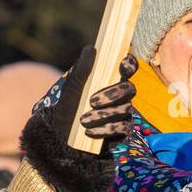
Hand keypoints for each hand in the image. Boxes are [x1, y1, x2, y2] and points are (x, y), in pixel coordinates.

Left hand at [20, 47, 138, 191]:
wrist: (61, 143)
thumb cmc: (65, 112)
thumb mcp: (70, 91)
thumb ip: (81, 70)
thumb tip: (91, 48)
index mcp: (108, 81)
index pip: (127, 69)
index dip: (129, 64)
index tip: (122, 64)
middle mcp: (119, 97)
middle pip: (130, 90)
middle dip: (113, 94)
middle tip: (92, 101)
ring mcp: (122, 115)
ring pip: (125, 110)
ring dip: (103, 115)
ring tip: (83, 120)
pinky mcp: (122, 133)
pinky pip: (122, 129)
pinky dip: (105, 129)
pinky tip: (89, 132)